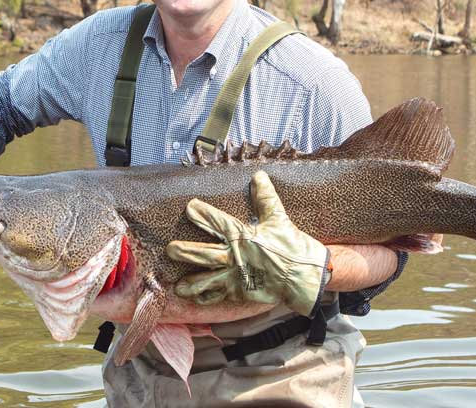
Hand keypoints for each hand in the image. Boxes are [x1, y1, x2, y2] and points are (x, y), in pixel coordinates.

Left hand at [167, 170, 329, 315]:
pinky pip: (221, 295)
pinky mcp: (242, 291)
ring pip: (208, 280)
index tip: (190, 207)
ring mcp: (237, 276)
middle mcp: (236, 256)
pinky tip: (195, 299)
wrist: (305, 276)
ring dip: (192, 283)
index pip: (219, 222)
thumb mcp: (279, 218)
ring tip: (177, 286)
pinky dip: (207, 297)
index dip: (203, 214)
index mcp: (243, 236)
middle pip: (205, 254)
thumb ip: (265, 198)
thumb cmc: (292, 246)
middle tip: (170, 249)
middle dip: (186, 252)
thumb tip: (259, 176)